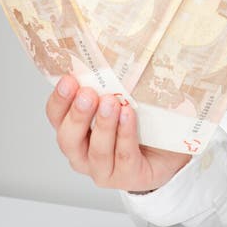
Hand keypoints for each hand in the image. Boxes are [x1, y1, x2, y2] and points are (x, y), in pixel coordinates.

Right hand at [45, 75, 190, 191]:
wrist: (170, 150)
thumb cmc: (141, 122)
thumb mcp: (123, 97)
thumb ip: (111, 83)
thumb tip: (110, 49)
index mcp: (75, 131)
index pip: (56, 117)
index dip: (59, 99)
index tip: (68, 79)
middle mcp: (83, 153)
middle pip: (68, 138)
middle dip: (77, 114)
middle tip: (87, 93)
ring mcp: (103, 169)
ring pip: (96, 151)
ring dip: (102, 125)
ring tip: (111, 102)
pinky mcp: (127, 177)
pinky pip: (124, 156)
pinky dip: (125, 135)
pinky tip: (128, 116)